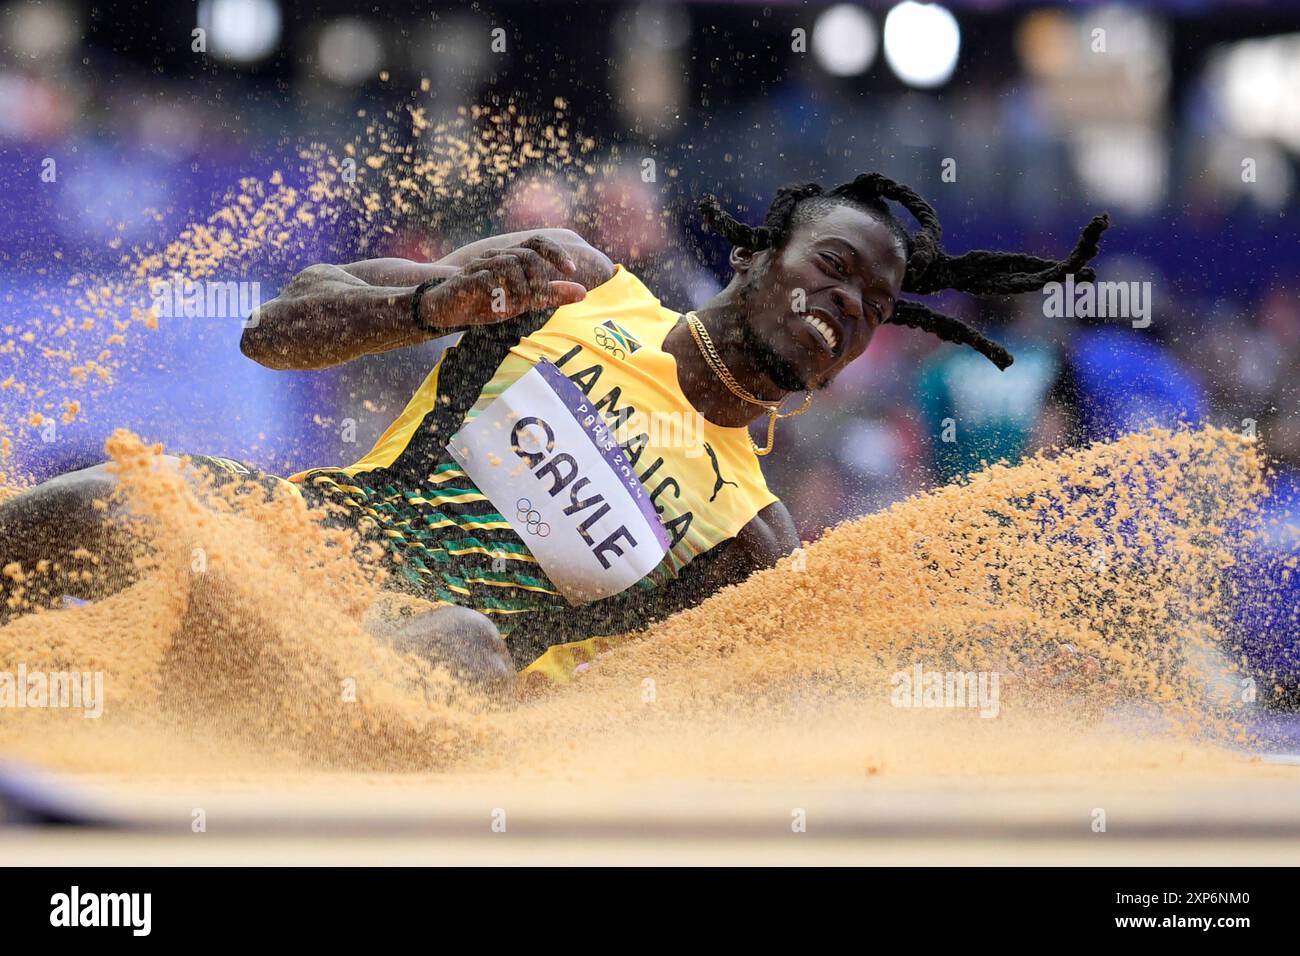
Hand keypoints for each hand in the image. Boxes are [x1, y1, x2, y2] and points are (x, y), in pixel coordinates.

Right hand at [420, 234, 588, 327]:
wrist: (444, 309)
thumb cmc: (485, 302)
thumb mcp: (523, 301)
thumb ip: (550, 294)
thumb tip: (583, 292)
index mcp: (511, 257)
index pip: (538, 242)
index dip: (556, 252)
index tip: (572, 270)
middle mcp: (496, 256)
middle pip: (527, 255)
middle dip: (538, 279)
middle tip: (536, 300)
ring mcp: (479, 266)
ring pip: (508, 265)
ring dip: (519, 288)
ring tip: (517, 307)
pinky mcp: (465, 281)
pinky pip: (487, 280)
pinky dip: (499, 295)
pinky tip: (501, 309)